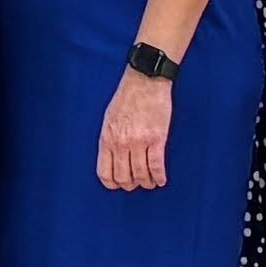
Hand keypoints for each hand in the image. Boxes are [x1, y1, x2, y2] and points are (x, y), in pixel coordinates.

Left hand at [96, 68, 170, 190]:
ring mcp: (138, 142)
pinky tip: (161, 180)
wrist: (144, 81)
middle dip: (131, 185)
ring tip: (150, 182)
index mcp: (106, 139)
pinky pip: (157, 165)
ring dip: (147, 183)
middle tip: (137, 184)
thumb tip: (112, 159)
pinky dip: (159, 177)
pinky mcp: (156, 138)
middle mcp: (120, 143)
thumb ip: (109, 140)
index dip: (113, 184)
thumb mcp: (109, 119)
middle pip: (124, 178)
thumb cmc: (126, 98)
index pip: (105, 173)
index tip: (119, 185)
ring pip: (141, 175)